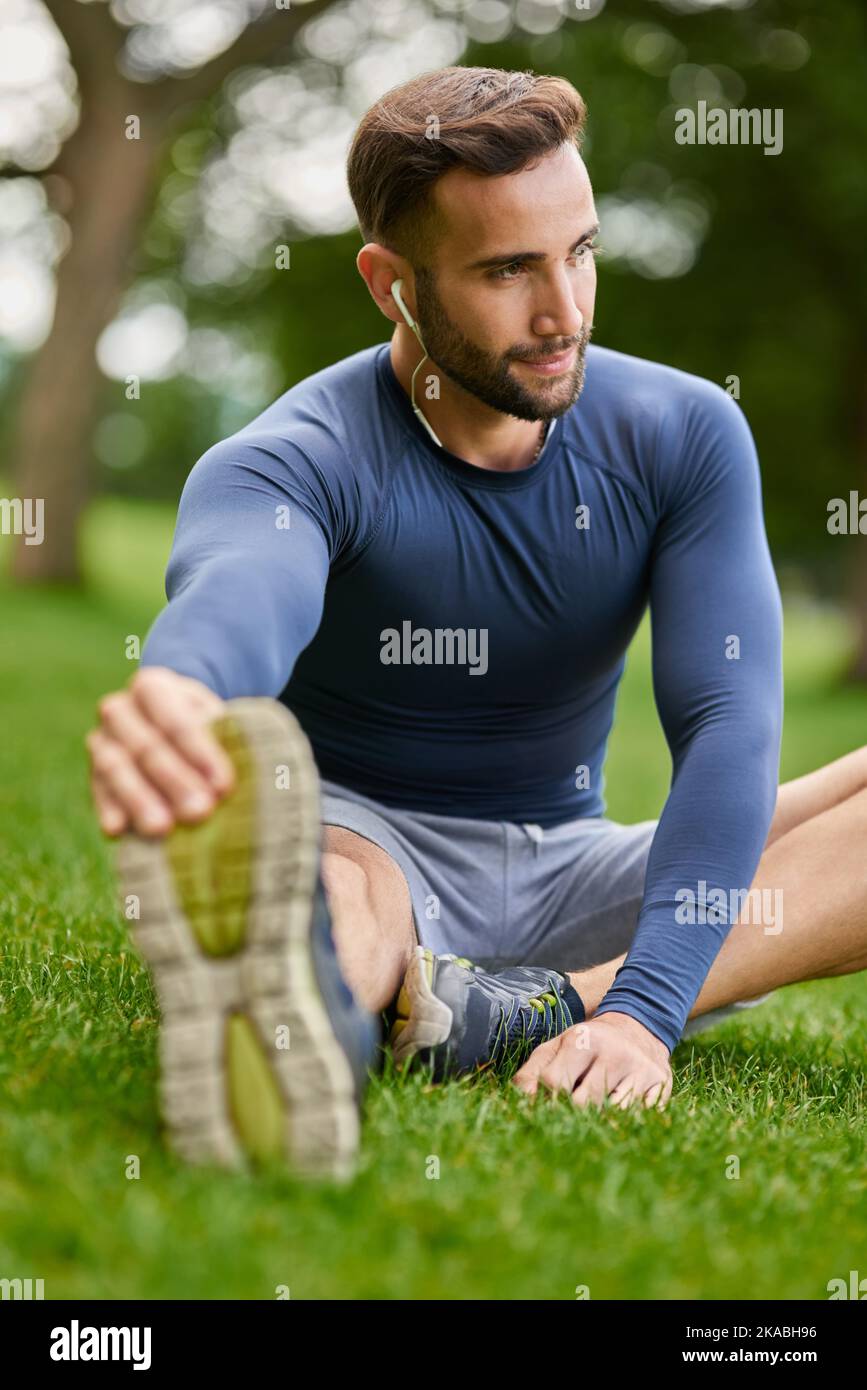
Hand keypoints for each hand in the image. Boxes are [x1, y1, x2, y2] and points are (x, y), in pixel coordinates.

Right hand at [86, 666, 234, 837]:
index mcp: (153, 686)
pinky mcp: (93, 775)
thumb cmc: (206, 728)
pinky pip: (98, 793)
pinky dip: (109, 810)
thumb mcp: (218, 722)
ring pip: (115, 768)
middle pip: (145, 746)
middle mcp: (120, 709)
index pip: (175, 720)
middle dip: (174, 781)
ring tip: (163, 828)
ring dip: (140, 800)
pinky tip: (119, 831)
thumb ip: (223, 742)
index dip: (199, 753)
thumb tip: (225, 785)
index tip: (223, 786)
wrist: (175, 731)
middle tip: (201, 811)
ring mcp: (101, 741)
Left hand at [512, 1011, 672, 1109]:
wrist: (639, 1028)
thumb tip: (522, 1101)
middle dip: (572, 1114)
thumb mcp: (557, 1047)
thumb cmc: (588, 1045)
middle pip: (584, 1104)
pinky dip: (627, 1122)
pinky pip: (641, 1117)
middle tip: (570, 1115)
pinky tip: (620, 1113)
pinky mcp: (660, 1085)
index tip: (547, 1106)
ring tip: (595, 1112)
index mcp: (583, 1039)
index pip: (555, 1083)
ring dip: (601, 1120)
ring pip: (614, 1114)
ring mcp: (641, 1069)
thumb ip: (533, 1072)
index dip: (546, 1102)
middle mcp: (615, 1052)